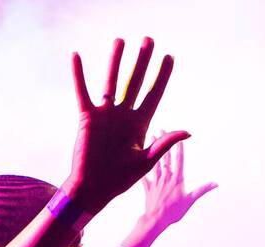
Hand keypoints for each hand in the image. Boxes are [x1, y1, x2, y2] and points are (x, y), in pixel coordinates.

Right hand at [65, 37, 188, 212]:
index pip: (154, 94)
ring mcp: (105, 114)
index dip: (162, 76)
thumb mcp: (146, 161)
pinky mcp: (87, 117)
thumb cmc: (119, 180)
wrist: (93, 189)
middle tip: (149, 40)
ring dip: (116, 61)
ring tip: (120, 40)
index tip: (169, 57)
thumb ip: (164, 143)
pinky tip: (76, 56)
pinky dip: (79, 75)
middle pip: (136, 81)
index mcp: (140, 124)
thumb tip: (188, 131)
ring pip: (112, 81)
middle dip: (143, 61)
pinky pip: (82, 91)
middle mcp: (123, 115)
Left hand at [141, 137, 216, 229]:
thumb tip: (216, 184)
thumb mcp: (190, 200)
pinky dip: (142, 168)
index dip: (179, 147)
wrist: (156, 220)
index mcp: (177, 178)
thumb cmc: (174, 212)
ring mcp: (156, 182)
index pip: (179, 159)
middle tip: (162, 129)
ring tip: (151, 137)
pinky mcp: (148, 188)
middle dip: (164, 142)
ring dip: (153, 149)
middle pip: (165, 156)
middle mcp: (166, 177)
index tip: (179, 136)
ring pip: (154, 162)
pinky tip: (138, 160)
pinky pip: (144, 176)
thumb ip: (202, 190)